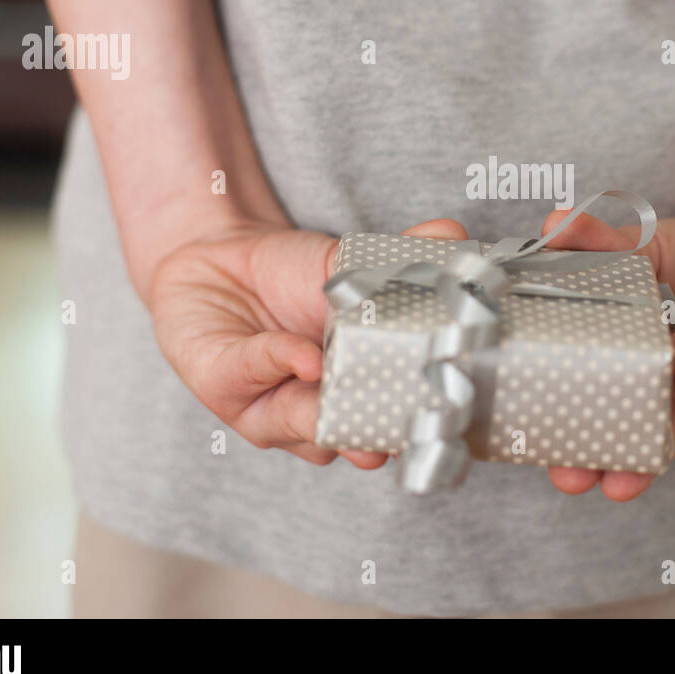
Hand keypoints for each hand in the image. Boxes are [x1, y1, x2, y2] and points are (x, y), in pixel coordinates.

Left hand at [147, 217, 467, 466]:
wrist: (221, 261)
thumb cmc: (297, 277)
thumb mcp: (356, 267)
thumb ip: (406, 258)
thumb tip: (454, 231)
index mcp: (362, 394)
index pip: (395, 426)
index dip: (416, 430)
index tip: (446, 425)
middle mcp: (320, 414)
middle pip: (350, 440)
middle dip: (371, 441)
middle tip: (395, 436)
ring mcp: (272, 408)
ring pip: (301, 423)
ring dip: (324, 414)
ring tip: (350, 392)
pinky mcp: (222, 386)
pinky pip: (254, 375)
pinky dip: (283, 364)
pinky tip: (307, 357)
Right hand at [537, 208, 674, 500]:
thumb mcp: (636, 244)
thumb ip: (597, 239)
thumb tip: (552, 224)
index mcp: (610, 357)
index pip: (568, 398)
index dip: (541, 422)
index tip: (513, 439)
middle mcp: (646, 384)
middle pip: (610, 434)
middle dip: (587, 463)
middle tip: (566, 477)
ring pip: (662, 432)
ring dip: (641, 460)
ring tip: (617, 484)